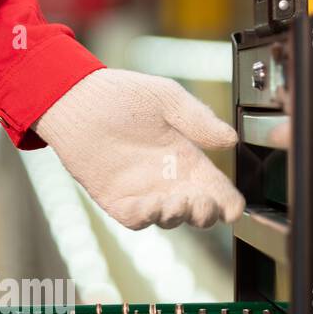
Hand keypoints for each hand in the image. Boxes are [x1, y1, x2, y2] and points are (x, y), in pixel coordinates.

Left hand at [35, 68, 248, 229]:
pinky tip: (153, 205)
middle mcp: (167, 180)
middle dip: (206, 214)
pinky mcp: (115, 199)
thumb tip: (230, 138)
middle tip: (205, 204)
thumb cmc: (121, 95)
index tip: (235, 208)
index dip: (227, 201)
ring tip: (180, 202)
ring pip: (168, 219)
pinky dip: (146, 217)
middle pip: (195, 211)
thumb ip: (198, 120)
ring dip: (178, 216)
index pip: (213, 187)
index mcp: (185, 158)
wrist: (77, 100)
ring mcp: (141, 192)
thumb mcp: (167, 99)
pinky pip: (135, 218)